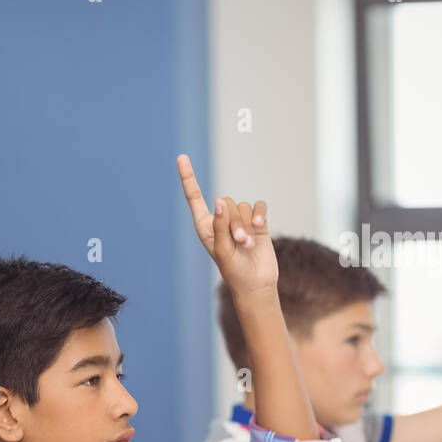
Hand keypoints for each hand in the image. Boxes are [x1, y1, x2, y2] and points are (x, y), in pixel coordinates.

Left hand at [177, 154, 275, 298]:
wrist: (256, 283)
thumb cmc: (234, 270)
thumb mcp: (223, 250)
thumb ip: (220, 226)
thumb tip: (219, 201)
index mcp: (205, 226)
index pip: (194, 197)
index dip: (188, 177)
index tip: (181, 157)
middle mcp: (221, 220)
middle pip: (225, 202)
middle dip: (234, 221)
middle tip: (239, 241)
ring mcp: (239, 220)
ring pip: (242, 206)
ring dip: (246, 225)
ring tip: (247, 245)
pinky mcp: (257, 221)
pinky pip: (258, 205)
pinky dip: (260, 213)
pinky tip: (260, 226)